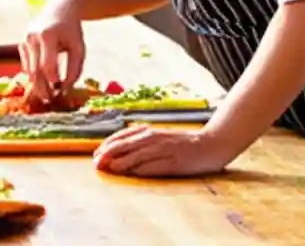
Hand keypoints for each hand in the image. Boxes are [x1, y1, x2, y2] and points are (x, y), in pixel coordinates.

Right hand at [19, 0, 86, 101]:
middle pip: (34, 69)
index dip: (52, 79)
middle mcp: (31, 37)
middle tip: (48, 100)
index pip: (47, 64)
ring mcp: (24, 40)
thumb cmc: (71, 31)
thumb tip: (65, 88)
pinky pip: (26, 64)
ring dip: (37, 82)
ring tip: (47, 93)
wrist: (60, 10)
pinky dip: (33, 73)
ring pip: (28, 68)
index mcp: (47, 35)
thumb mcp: (79, 48)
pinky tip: (42, 79)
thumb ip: (74, 68)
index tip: (59, 91)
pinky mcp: (21, 43)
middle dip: (40, 86)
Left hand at [93, 126, 234, 177]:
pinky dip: (140, 170)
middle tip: (96, 164)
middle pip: (124, 146)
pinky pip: (153, 167)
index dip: (105, 147)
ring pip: (135, 156)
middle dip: (107, 155)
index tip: (94, 155)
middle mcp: (153, 138)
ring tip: (108, 169)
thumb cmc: (182, 142)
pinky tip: (131, 174)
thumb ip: (140, 141)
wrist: (210, 144)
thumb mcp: (158, 136)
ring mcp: (163, 150)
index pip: (120, 138)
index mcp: (148, 131)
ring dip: (120, 163)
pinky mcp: (173, 162)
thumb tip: (118, 150)